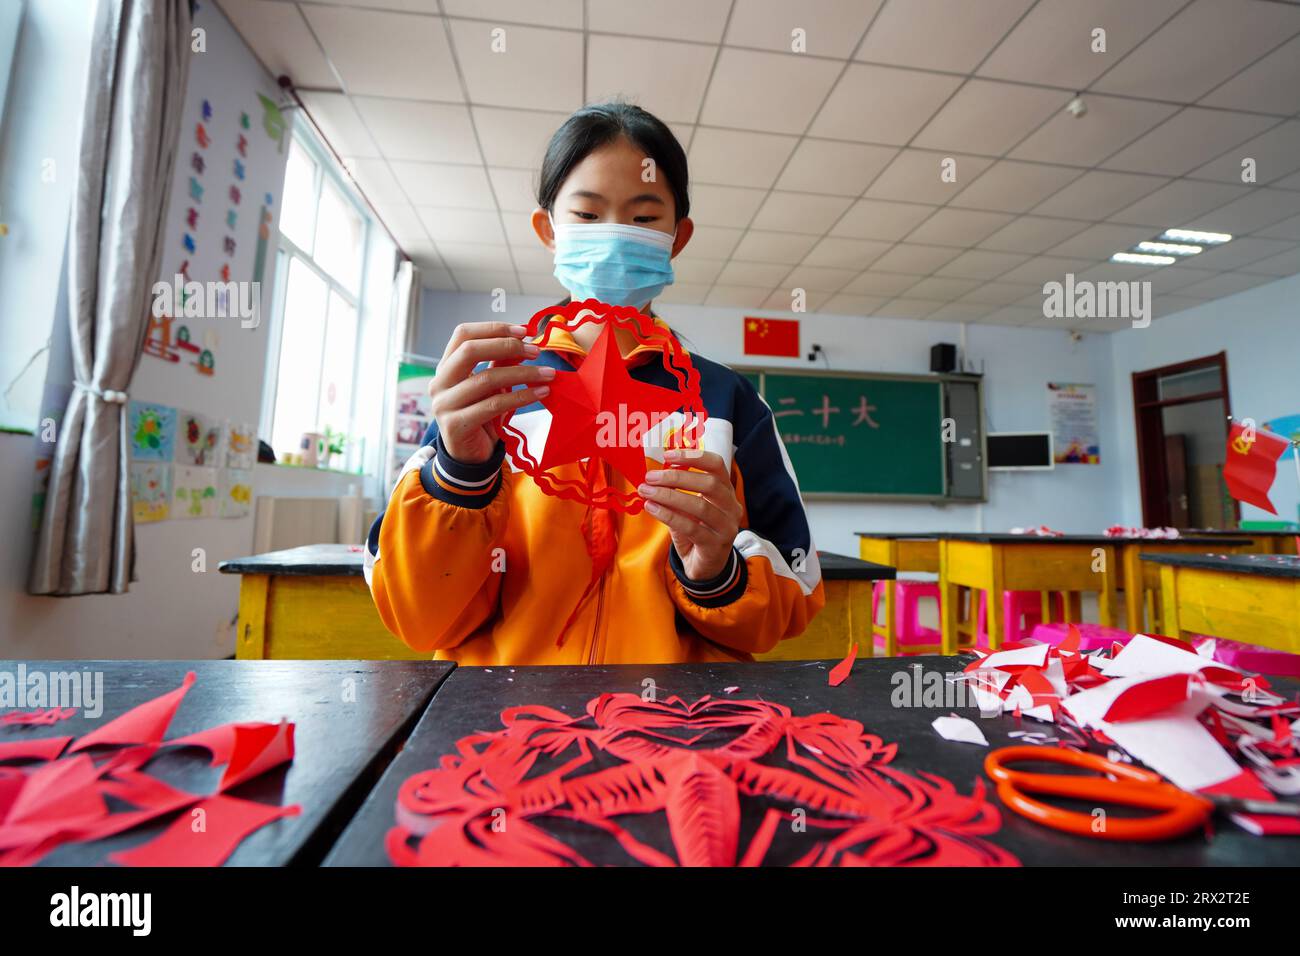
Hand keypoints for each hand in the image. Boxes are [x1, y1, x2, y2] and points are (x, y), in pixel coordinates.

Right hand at [430, 322, 555, 463]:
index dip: (493, 328)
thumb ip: (500, 363)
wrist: (469, 456)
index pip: (463, 334)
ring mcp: (444, 404)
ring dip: (522, 374)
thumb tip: (524, 340)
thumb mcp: (491, 386)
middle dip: (507, 346)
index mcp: (445, 367)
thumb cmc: (480, 416)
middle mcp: (439, 382)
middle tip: (536, 352)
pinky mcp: (456, 425)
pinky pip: (494, 405)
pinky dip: (521, 397)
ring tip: (548, 375)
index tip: (524, 331)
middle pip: (469, 351)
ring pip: (486, 379)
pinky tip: (540, 394)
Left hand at [638, 449, 741, 581]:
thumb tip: (654, 475)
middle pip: (709, 484)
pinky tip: (651, 508)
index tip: (667, 455)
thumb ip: (677, 492)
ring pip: (700, 507)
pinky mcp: (715, 546)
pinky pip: (691, 528)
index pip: (717, 466)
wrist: (705, 567)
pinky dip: (668, 516)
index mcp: (726, 492)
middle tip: (650, 477)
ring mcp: (726, 528)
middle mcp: (731, 508)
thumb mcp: (688, 508)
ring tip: (646, 491)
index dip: (693, 457)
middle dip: (676, 478)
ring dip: (669, 496)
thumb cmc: (696, 531)